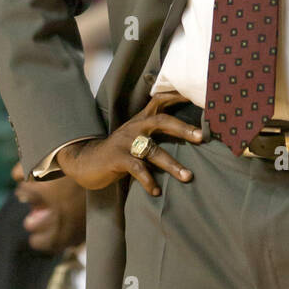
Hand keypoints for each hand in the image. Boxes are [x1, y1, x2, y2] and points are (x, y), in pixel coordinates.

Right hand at [58, 91, 204, 195]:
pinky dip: (148, 180)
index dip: (177, 96)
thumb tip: (190, 136)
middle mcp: (135, 127)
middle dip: (182, 129)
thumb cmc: (120, 150)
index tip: (198, 96)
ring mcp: (126, 142)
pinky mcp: (117, 158)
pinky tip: (156, 191)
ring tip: (187, 176)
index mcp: (141, 119)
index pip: (160, 101)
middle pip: (161, 121)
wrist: (87, 161)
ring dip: (172, 164)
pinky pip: (137, 168)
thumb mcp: (138, 137)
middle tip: (201, 137)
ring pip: (152, 150)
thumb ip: (157, 133)